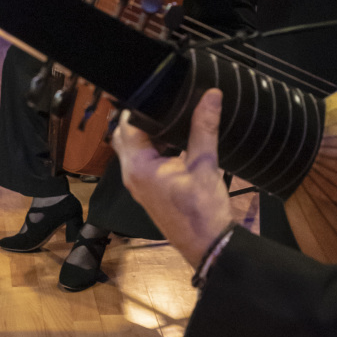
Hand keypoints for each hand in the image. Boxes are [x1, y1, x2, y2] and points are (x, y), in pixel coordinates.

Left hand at [113, 89, 233, 269]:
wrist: (208, 245)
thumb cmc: (202, 210)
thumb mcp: (204, 163)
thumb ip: (204, 126)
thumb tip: (211, 95)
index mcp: (138, 167)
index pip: (128, 125)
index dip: (141, 106)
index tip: (158, 91)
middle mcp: (131, 175)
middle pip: (125, 137)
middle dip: (141, 119)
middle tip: (165, 102)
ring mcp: (138, 186)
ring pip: (134, 150)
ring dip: (148, 134)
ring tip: (172, 117)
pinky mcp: (148, 192)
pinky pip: (143, 163)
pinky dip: (154, 149)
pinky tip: (176, 142)